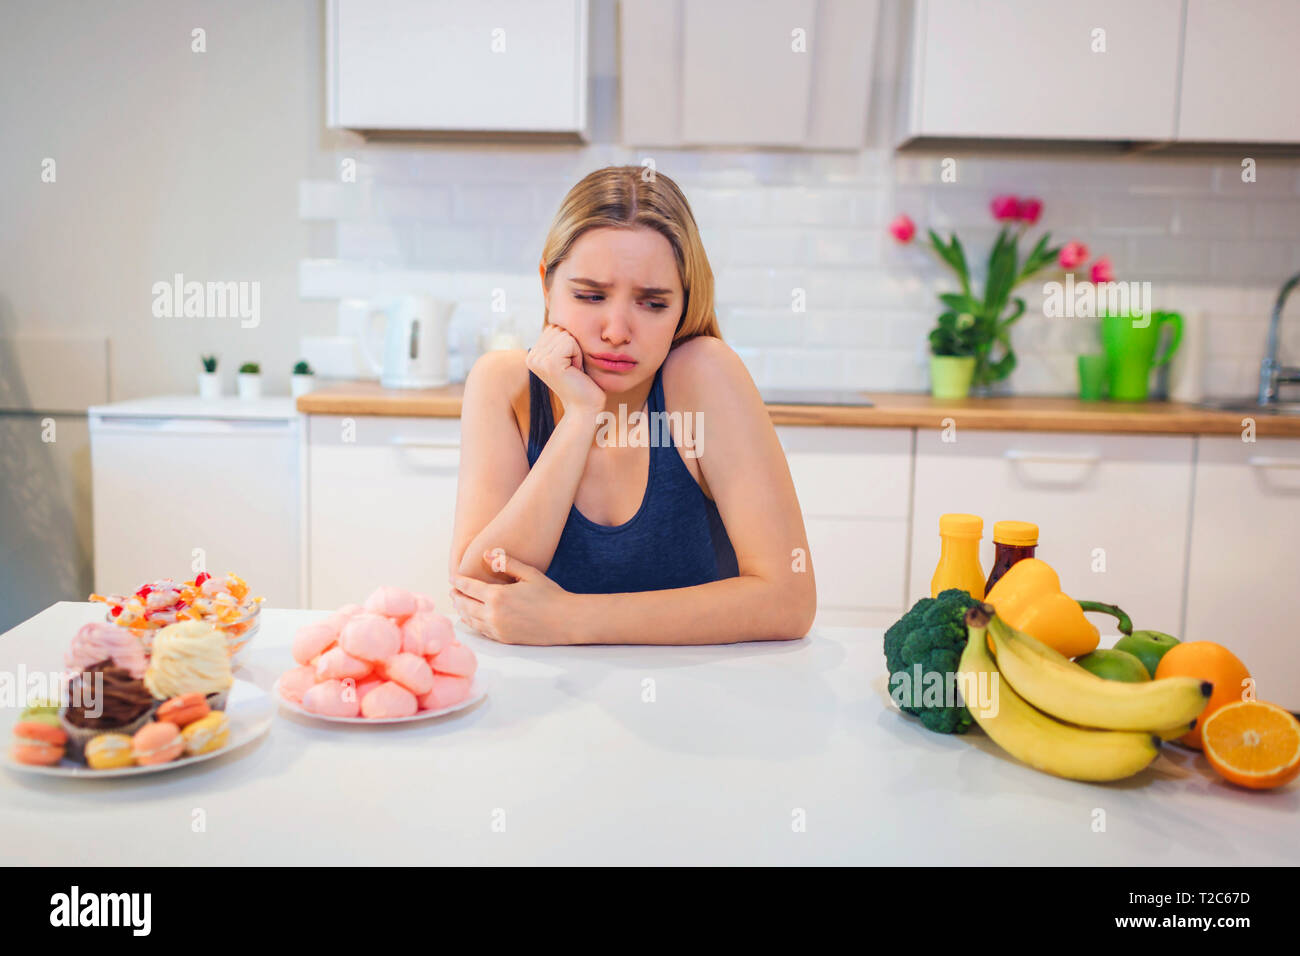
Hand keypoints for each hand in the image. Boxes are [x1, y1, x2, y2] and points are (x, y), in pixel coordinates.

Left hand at [448, 549, 578, 645]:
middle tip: (452, 592)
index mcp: (497, 596)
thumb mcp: (529, 573)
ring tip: (458, 604)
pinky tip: (473, 619)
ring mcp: (497, 629)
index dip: (459, 582)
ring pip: (471, 620)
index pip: (469, 588)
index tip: (452, 578)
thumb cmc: (550, 594)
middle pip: (465, 605)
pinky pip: (482, 631)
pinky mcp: (504, 639)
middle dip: (457, 597)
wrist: (565, 620)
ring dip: (462, 611)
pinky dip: (473, 623)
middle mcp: (493, 614)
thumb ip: (506, 563)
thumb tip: (486, 554)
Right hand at [527, 324, 604, 414]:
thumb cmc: (582, 382)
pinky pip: (570, 342)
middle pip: (559, 329)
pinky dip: (579, 355)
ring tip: (574, 369)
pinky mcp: (549, 363)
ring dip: (577, 351)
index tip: (569, 364)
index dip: (569, 343)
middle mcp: (531, 356)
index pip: (554, 328)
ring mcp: (538, 360)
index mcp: (533, 354)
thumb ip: (560, 340)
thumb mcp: (568, 357)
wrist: (585, 407)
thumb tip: (562, 315)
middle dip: (573, 345)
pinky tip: (576, 371)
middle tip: (573, 368)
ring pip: (565, 334)